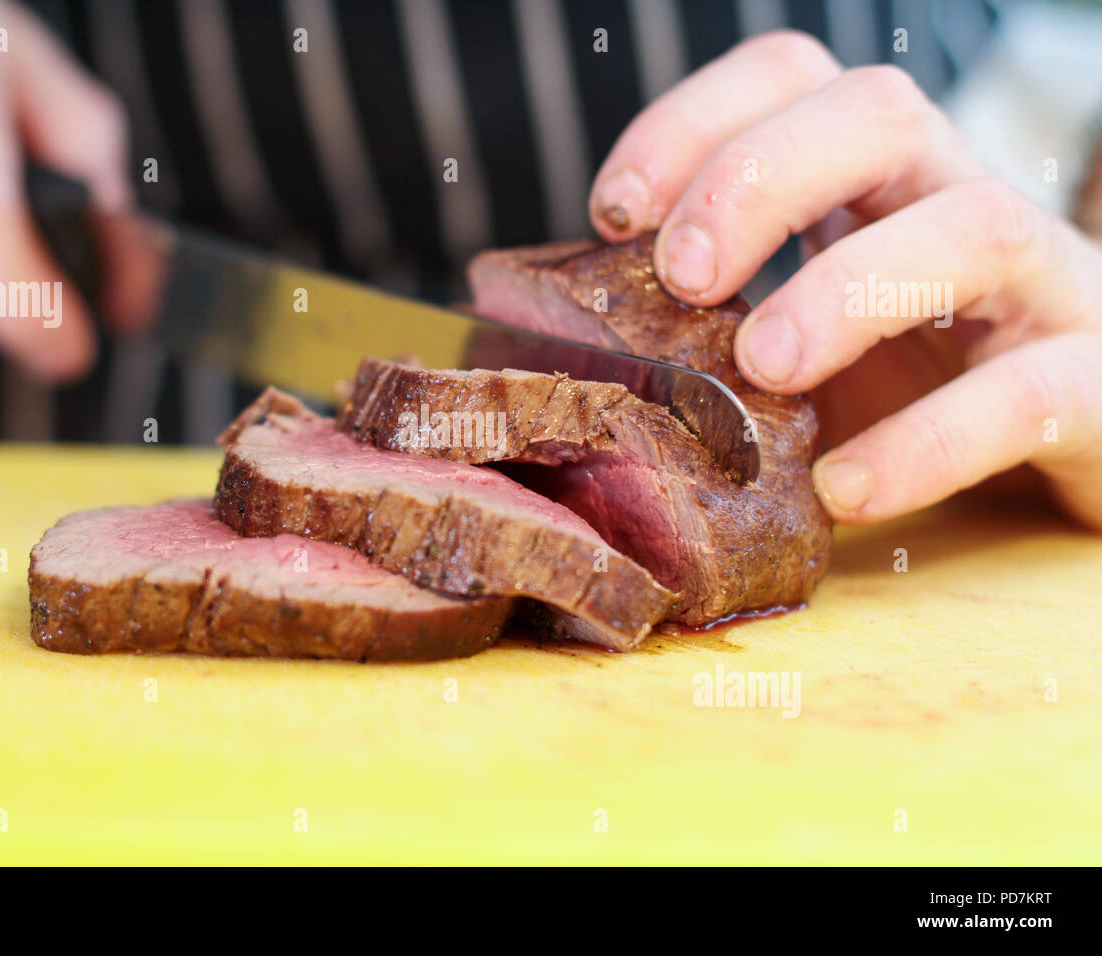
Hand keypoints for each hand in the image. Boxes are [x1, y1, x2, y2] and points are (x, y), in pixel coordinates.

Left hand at [589, 31, 1101, 529]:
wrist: (1066, 454)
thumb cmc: (902, 393)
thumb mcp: (793, 343)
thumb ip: (701, 325)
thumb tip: (553, 332)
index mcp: (875, 182)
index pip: (794, 82)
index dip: (696, 120)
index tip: (615, 213)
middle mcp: (957, 204)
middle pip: (883, 114)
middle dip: (763, 178)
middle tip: (684, 275)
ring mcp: (1041, 289)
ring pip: (977, 227)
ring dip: (849, 291)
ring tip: (763, 370)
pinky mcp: (1094, 389)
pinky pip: (1032, 393)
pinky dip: (930, 439)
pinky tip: (844, 488)